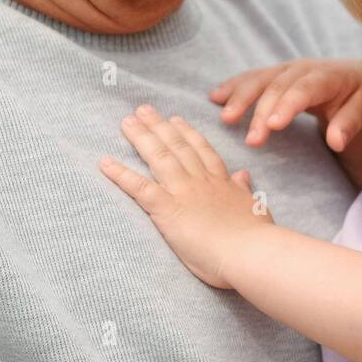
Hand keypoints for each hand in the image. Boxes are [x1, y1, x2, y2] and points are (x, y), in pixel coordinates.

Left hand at [99, 104, 273, 289]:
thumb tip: (243, 174)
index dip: (187, 133)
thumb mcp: (256, 208)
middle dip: (158, 126)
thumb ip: (244, 190)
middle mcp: (201, 181)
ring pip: (159, 157)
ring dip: (141, 137)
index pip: (201, 151)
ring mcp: (183, 192)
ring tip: (127, 121)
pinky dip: (121, 174)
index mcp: (221, 182)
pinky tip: (105, 163)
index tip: (175, 119)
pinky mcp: (167, 209)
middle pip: (176, 146)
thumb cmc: (256, 238)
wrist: (250, 251)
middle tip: (143, 110)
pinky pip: (139, 188)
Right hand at [208, 59, 361, 149]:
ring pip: (260, 79)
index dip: (288, 104)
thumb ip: (350, 123)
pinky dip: (234, 86)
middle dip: (261, 111)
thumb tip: (335, 142)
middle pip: (278, 87)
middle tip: (251, 140)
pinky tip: (215, 96)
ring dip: (241, 97)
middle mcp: (304, 68)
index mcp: (328, 75)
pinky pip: (252, 77)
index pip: (305, 89)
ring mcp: (287, 69)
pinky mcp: (276, 73)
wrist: (360, 75)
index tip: (272, 126)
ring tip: (225, 118)